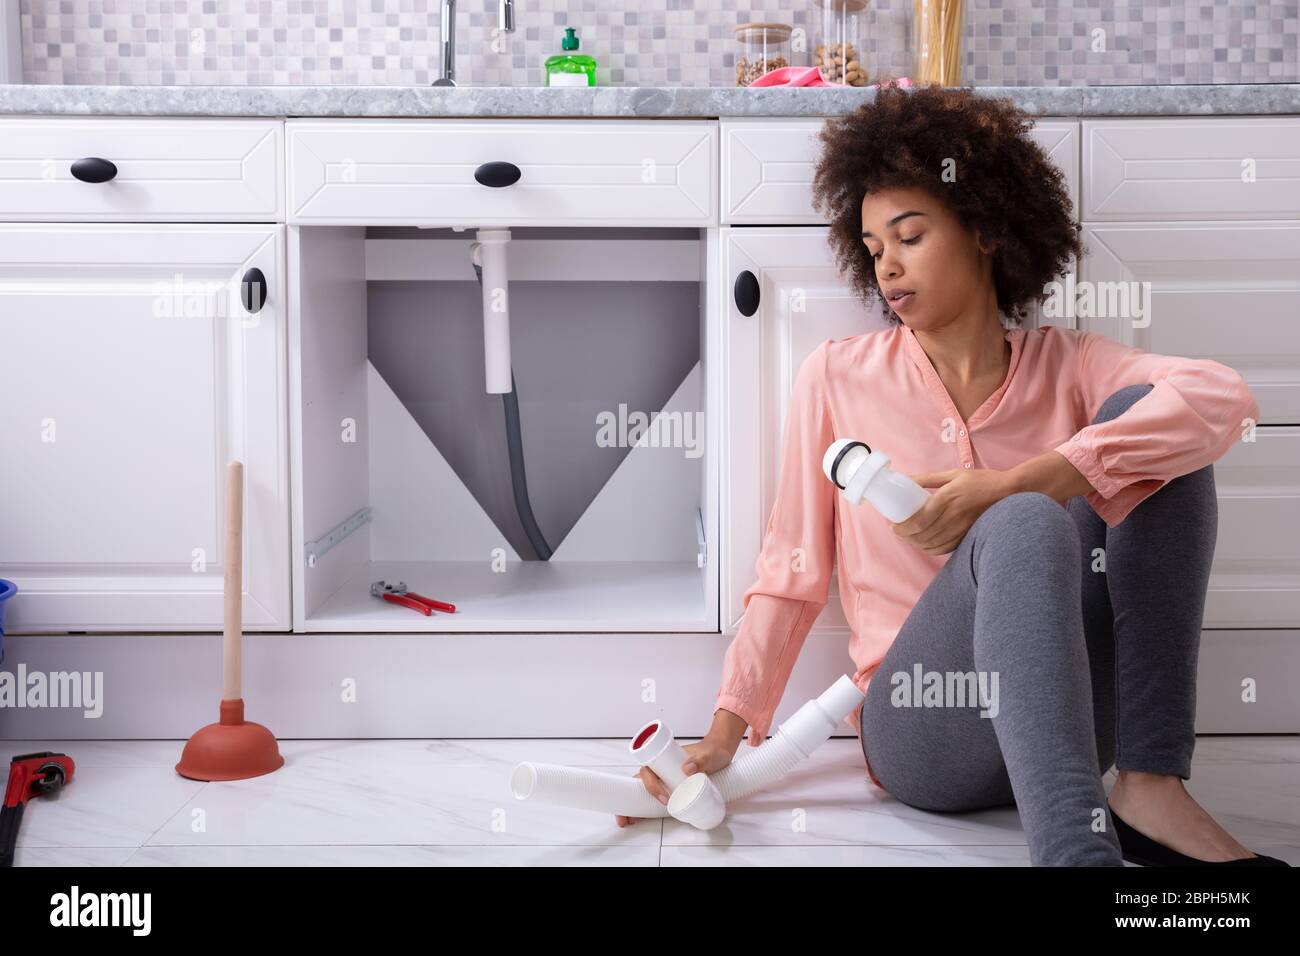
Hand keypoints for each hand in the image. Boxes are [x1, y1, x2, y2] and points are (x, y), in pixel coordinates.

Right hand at [615, 735, 736, 827]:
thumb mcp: (707, 755)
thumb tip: (688, 768)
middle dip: (629, 801)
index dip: (650, 786)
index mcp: (663, 757)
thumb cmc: (710, 751)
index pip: (648, 771)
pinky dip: (646, 807)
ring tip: (629, 821)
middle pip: (639, 784)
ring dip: (634, 806)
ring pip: (644, 791)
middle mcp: (660, 768)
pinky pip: (656, 795)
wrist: (718, 751)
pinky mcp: (671, 785)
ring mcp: (664, 777)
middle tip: (626, 819)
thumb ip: (700, 759)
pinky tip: (641, 818)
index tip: (664, 799)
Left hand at [890, 468, 1014, 555]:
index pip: (919, 520)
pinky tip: (924, 543)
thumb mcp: (953, 474)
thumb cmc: (981, 481)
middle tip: (897, 531)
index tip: (893, 525)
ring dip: (916, 544)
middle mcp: (954, 516)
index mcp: (948, 498)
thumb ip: (928, 478)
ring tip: (907, 537)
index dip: (903, 527)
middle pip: (923, 535)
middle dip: (905, 536)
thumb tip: (906, 479)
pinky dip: (931, 549)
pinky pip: (945, 548)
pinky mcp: (968, 536)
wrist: (1010, 492)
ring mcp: (962, 528)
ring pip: (932, 544)